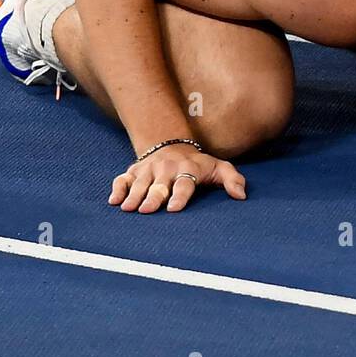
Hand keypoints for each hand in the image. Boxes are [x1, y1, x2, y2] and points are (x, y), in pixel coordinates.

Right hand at [109, 144, 246, 212]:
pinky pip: (123, 178)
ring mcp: (149, 169)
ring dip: (134, 195)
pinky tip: (114, 201)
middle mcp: (167, 168)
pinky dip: (118, 188)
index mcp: (188, 169)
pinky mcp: (134, 170)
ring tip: (128, 208)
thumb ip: (232, 179)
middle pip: (159, 185)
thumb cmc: (199, 165)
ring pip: (139, 183)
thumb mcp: (218, 168)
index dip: (179, 195)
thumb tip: (241, 195)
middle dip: (153, 197)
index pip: (184, 183)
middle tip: (147, 210)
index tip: (174, 208)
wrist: (173, 146)